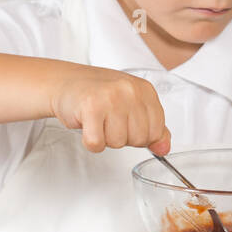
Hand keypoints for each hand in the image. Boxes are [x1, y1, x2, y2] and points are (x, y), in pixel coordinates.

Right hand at [49, 65, 171, 153]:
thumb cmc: (101, 94)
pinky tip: (88, 126)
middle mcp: (130, 91)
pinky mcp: (90, 107)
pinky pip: (96, 143)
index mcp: (145, 90)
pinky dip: (91, 142)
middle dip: (123, 137)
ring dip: (105, 138)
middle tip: (109, 121)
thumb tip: (164, 149)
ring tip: (98, 120)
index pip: (157, 131)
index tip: (127, 124)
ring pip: (118, 143)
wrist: (67, 81)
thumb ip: (153, 127)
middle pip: (139, 139)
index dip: (141, 135)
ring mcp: (111, 98)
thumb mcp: (133, 105)